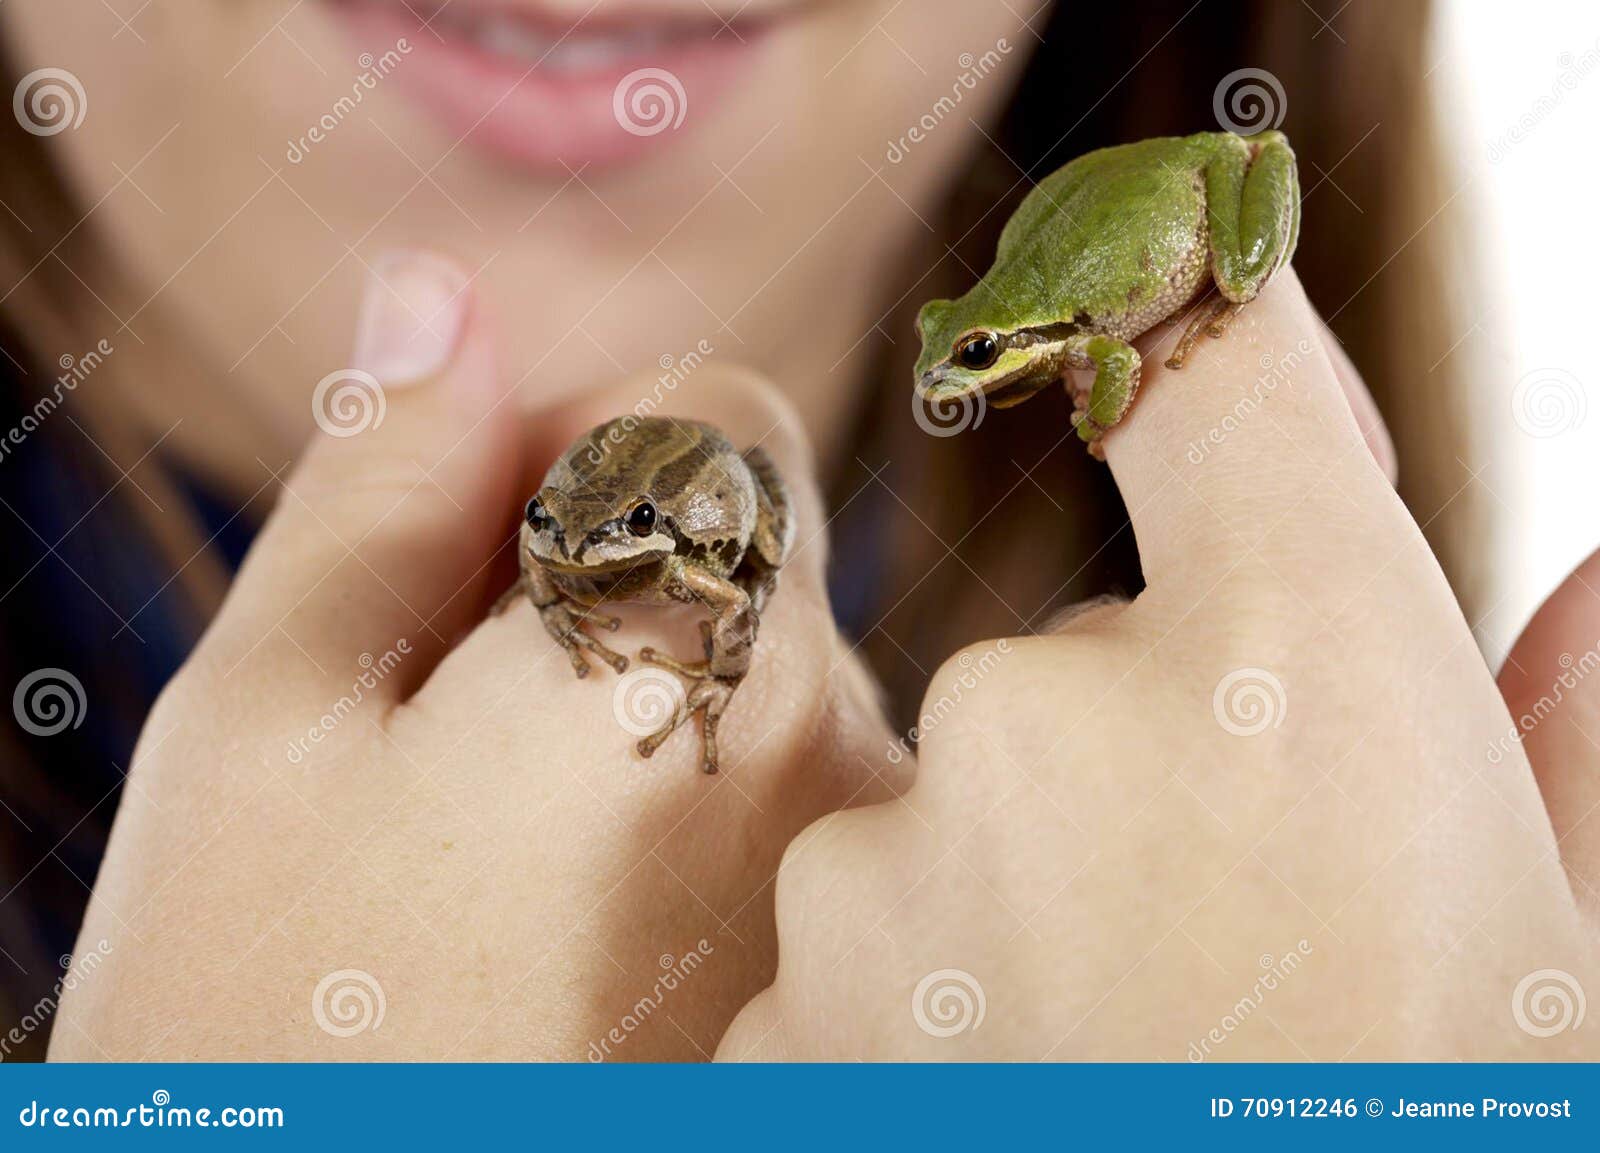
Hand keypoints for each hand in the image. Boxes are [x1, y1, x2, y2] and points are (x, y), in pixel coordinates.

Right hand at [51, 251, 896, 1059]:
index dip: (576, 462)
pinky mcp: (898, 988)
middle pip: (755, 548)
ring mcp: (885, 883)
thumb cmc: (262, 1035)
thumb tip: (448, 296)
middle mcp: (836, 743)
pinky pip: (832, 822)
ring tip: (536, 894)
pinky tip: (620, 960)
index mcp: (670, 631)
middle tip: (479, 771)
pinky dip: (732, 837)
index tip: (488, 578)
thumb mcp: (266, 731)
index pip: (708, 408)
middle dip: (620, 596)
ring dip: (672, 725)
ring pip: (791, 687)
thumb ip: (381, 489)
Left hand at [719, 272, 1598, 1060]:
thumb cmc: (1440, 1120)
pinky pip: (856, 954)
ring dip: (1024, 903)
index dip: (1201, 340)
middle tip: (1231, 945)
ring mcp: (874, 876)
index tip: (1187, 334)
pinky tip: (1023, 1107)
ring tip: (1127, 1060)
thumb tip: (1592, 593)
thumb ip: (1572, 744)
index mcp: (1290, 673)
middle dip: (1137, 767)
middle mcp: (1044, 724)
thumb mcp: (1572, 966)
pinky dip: (925, 1012)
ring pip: (951, 822)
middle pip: (1069, 661)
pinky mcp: (773, 1013)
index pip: (1214, 375)